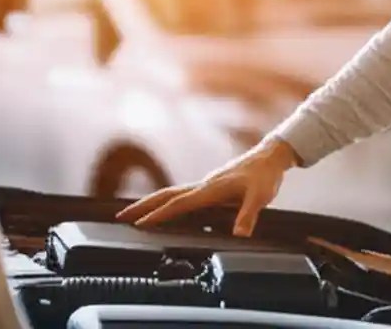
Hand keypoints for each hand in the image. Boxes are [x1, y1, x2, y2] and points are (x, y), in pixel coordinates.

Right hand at [115, 138, 298, 236]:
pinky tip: (166, 209)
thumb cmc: (265, 175)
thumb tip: (240, 234)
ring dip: (151, 203)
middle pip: (166, 195)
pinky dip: (167, 201)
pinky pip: (182, 194)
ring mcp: (205, 184)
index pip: (179, 204)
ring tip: (133, 214)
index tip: (139, 225)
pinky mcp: (210, 185)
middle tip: (120, 217)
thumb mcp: (260, 197)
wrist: (271, 155)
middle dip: (142, 206)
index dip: (159, 215)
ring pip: (171, 193)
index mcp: (210, 189)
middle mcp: (203, 185)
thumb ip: (248, 216)